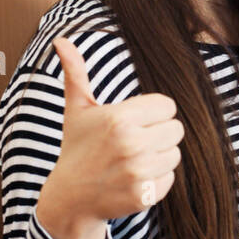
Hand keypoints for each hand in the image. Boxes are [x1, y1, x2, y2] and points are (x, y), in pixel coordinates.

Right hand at [33, 37, 184, 238]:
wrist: (70, 198)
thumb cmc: (78, 149)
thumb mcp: (77, 111)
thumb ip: (76, 74)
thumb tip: (61, 41)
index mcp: (119, 119)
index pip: (167, 105)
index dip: (153, 113)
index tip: (135, 122)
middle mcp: (132, 144)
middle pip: (176, 129)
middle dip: (158, 134)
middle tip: (133, 142)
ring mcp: (140, 171)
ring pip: (175, 153)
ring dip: (159, 157)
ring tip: (132, 160)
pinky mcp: (146, 193)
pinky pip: (171, 177)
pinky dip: (156, 179)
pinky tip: (134, 178)